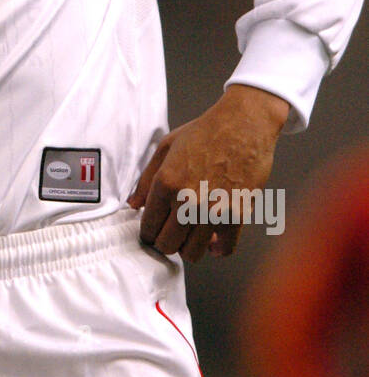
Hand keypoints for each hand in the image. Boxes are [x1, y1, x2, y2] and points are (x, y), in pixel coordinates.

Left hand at [127, 84, 290, 262]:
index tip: (153, 230)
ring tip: (190, 233)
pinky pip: (224, 249)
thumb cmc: (205, 131)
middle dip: (165, 241)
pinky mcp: (238, 215)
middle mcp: (188, 201)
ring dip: (188, 246)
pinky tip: (212, 238)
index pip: (148, 227)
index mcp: (166, 184)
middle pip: (167, 244)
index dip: (148, 232)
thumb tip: (133, 205)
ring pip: (192, 253)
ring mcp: (214, 211)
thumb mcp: (166, 148)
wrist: (244, 124)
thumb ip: (146, 179)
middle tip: (171, 232)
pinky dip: (216, 248)